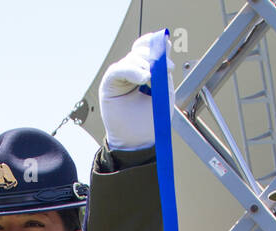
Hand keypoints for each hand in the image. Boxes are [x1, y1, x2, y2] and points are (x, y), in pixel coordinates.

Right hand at [98, 30, 172, 150]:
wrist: (138, 142)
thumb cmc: (150, 121)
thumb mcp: (165, 93)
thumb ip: (164, 72)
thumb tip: (163, 49)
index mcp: (145, 73)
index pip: (147, 51)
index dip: (155, 45)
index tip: (166, 46)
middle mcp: (132, 73)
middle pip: (139, 52)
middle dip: (152, 55)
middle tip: (164, 66)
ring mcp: (120, 78)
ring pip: (130, 59)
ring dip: (143, 64)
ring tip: (151, 78)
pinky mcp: (109, 84)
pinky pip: (118, 69)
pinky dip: (131, 70)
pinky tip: (144, 78)